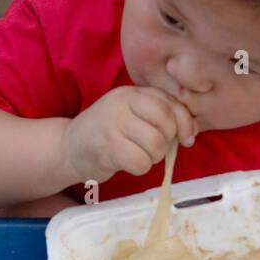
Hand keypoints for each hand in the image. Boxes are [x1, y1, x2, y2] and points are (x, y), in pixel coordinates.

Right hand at [61, 86, 196, 184]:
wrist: (69, 148)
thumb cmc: (108, 134)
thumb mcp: (133, 115)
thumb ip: (162, 116)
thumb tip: (191, 133)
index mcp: (132, 92)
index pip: (170, 104)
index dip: (185, 123)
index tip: (185, 138)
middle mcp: (121, 102)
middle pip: (166, 123)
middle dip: (166, 142)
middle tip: (154, 148)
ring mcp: (112, 123)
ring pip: (155, 144)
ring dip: (153, 157)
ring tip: (138, 154)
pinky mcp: (106, 146)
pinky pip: (140, 162)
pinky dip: (140, 168)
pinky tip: (127, 163)